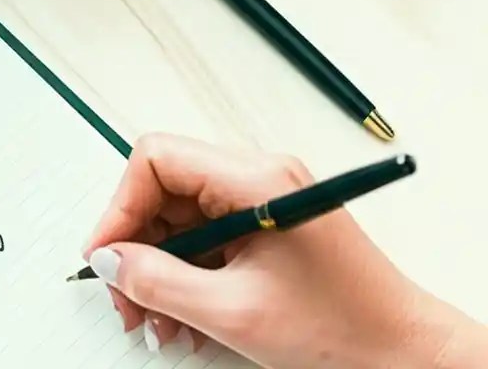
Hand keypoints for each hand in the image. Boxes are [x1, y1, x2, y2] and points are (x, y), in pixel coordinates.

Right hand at [81, 133, 487, 367]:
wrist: (403, 351)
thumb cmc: (341, 328)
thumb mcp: (232, 312)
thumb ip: (157, 281)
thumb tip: (109, 260)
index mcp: (256, 180)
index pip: (157, 159)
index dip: (120, 207)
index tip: (105, 255)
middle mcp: (259, 177)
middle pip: (163, 190)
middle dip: (136, 248)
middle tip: (126, 300)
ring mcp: (263, 199)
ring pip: (179, 218)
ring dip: (158, 269)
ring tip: (156, 320)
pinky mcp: (266, 223)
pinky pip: (204, 237)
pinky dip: (185, 275)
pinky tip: (183, 317)